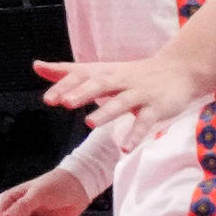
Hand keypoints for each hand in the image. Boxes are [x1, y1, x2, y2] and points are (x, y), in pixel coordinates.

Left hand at [37, 50, 213, 139]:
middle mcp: (121, 80)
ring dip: (106, 112)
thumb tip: (36, 67)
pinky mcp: (157, 107)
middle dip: (82, 93)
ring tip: (89, 124)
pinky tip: (125, 148)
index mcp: (105, 72)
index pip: (82, 76)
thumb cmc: (131, 74)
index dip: (66, 86)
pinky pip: (146, 121)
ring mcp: (140, 93)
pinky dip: (136, 134)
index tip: (48, 99)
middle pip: (100, 84)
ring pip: (122, 102)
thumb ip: (68, 72)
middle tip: (64, 103)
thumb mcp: (100, 70)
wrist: (179, 70)